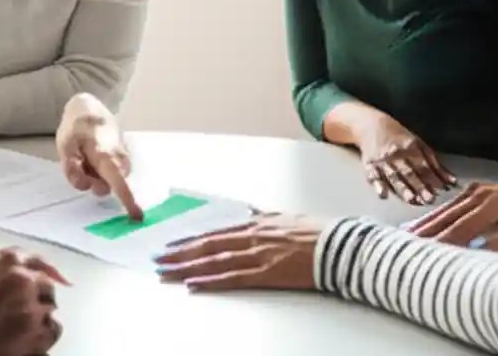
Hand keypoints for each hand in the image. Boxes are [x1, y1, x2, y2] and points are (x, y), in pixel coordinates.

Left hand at [56, 93, 141, 219]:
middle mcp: (120, 159)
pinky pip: (111, 176)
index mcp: (106, 156)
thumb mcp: (65, 147)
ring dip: (95, 175)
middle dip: (92, 181)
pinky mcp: (124, 161)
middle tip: (79, 161)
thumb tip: (84, 186)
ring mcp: (124, 159)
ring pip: (109, 181)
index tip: (137, 217)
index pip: (119, 182)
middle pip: (108, 186)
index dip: (127, 200)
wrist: (90, 111)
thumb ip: (72, 168)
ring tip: (85, 156)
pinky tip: (92, 158)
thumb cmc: (76, 129)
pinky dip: (100, 172)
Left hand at [152, 214, 322, 291]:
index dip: (190, 239)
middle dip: (180, 252)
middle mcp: (252, 236)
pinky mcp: (268, 273)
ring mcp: (259, 255)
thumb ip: (263, 218)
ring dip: (187, 267)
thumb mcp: (285, 218)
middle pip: (208, 245)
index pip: (215, 232)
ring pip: (215, 261)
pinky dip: (211, 281)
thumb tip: (249, 213)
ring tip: (166, 273)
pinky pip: (233, 278)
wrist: (339, 245)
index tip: (170, 244)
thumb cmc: (316, 232)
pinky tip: (194, 284)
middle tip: (157, 259)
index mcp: (256, 223)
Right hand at [359, 117, 456, 204]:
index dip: (431, 179)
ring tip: (411, 199)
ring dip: (403, 188)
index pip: (423, 166)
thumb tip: (451, 181)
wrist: (371, 125)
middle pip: (409, 173)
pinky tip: (383, 194)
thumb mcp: (419, 144)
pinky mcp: (369, 165)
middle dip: (419, 186)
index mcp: (411, 148)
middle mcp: (397, 155)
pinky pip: (373, 176)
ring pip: (394, 176)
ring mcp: (383, 161)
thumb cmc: (399, 136)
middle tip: (428, 199)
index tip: (439, 192)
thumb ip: (435, 164)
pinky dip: (378, 185)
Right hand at [408, 182, 497, 251]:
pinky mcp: (484, 191)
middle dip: (426, 231)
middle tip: (403, 244)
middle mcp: (484, 193)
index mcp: (494, 203)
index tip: (422, 254)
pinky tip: (430, 221)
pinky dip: (441, 215)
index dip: (440, 243)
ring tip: (408, 235)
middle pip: (448, 215)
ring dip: (429, 222)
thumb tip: (472, 252)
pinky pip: (456, 205)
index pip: (460, 228)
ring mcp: (483, 190)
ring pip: (449, 208)